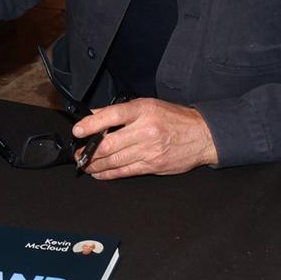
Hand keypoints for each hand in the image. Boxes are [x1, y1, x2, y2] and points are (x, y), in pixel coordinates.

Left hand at [71, 98, 218, 178]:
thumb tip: (94, 115)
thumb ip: (121, 111)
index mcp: (143, 110)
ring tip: (86, 164)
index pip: (112, 115)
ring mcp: (149, 149)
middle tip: (78, 154)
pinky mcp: (153, 165)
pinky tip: (99, 173)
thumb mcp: (148, 105)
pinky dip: (109, 174)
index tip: (78, 131)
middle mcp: (145, 130)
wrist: (202, 135)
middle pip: (109, 144)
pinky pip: (125, 171)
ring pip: (115, 160)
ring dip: (96, 165)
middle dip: (89, 151)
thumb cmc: (174, 119)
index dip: (91, 124)